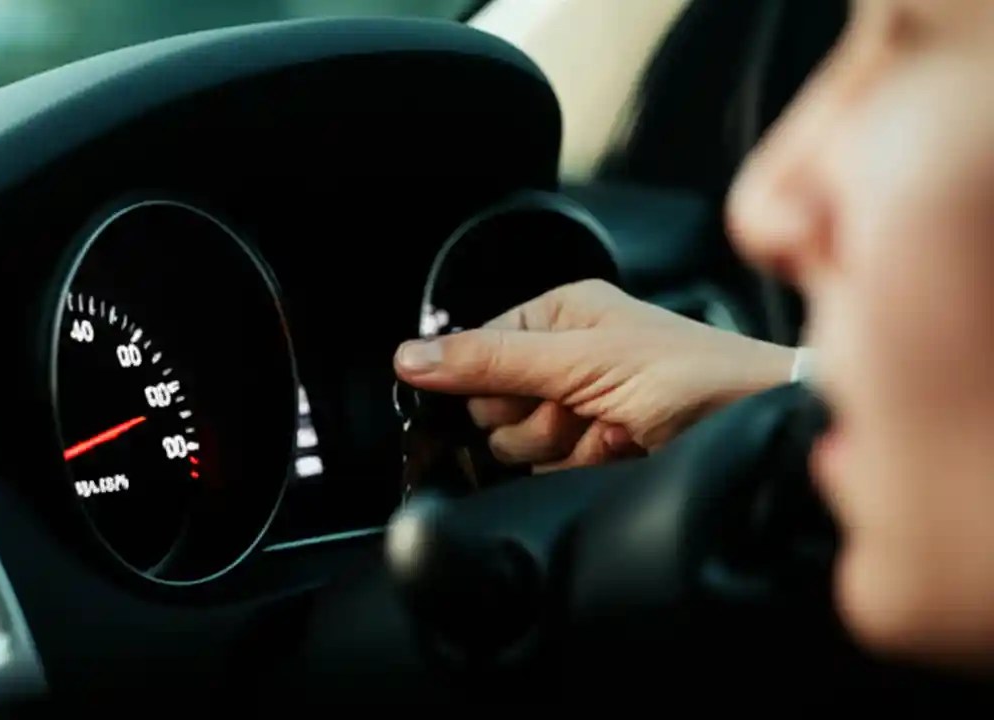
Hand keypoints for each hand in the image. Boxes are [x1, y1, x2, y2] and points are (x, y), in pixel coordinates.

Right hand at [394, 280, 794, 469]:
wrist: (760, 426)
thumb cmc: (695, 374)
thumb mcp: (582, 361)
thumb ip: (491, 360)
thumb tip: (411, 356)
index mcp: (558, 311)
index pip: (474, 349)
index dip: (487, 379)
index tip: (525, 389)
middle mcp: (564, 352)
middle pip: (491, 402)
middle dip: (531, 415)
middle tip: (579, 406)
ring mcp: (579, 401)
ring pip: (516, 442)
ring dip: (559, 444)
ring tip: (609, 427)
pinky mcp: (593, 445)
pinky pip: (549, 467)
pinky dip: (582, 464)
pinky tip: (619, 448)